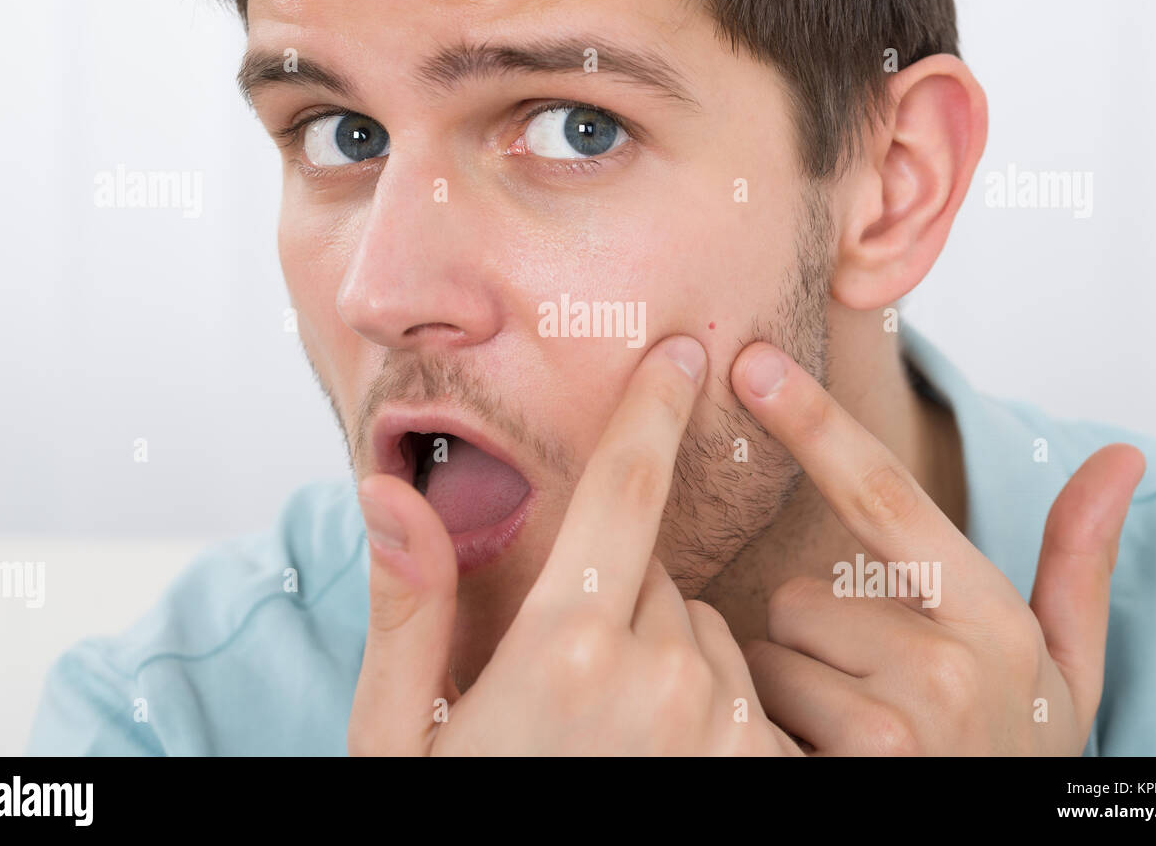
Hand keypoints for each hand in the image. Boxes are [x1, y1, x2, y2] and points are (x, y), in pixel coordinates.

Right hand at [348, 335, 800, 755]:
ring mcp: (726, 730)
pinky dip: (710, 711)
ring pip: (707, 637)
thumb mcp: (400, 736)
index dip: (650, 413)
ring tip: (607, 739)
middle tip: (565, 680)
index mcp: (564, 647)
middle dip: (619, 597)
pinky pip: (745, 698)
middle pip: (657, 576)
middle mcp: (661, 676)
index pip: (623, 492)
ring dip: (668, 658)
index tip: (681, 355)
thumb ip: (409, 608)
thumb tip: (390, 491)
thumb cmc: (456, 821)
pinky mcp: (765, 772)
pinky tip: (657, 764)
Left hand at [730, 341, 1145, 754]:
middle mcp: (943, 668)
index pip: (884, 497)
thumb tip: (1117, 459)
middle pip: (799, 597)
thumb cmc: (1013, 758)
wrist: (1000, 844)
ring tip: (849, 735)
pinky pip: (752, 708)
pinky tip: (820, 759)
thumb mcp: (1063, 669)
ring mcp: (888, 729)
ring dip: (789, 689)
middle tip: (873, 694)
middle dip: (816, 639)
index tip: (752, 365)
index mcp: (991, 620)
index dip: (815, 424)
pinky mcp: (835, 769)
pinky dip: (769, 731)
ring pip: (768, 652)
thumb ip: (1077, 564)